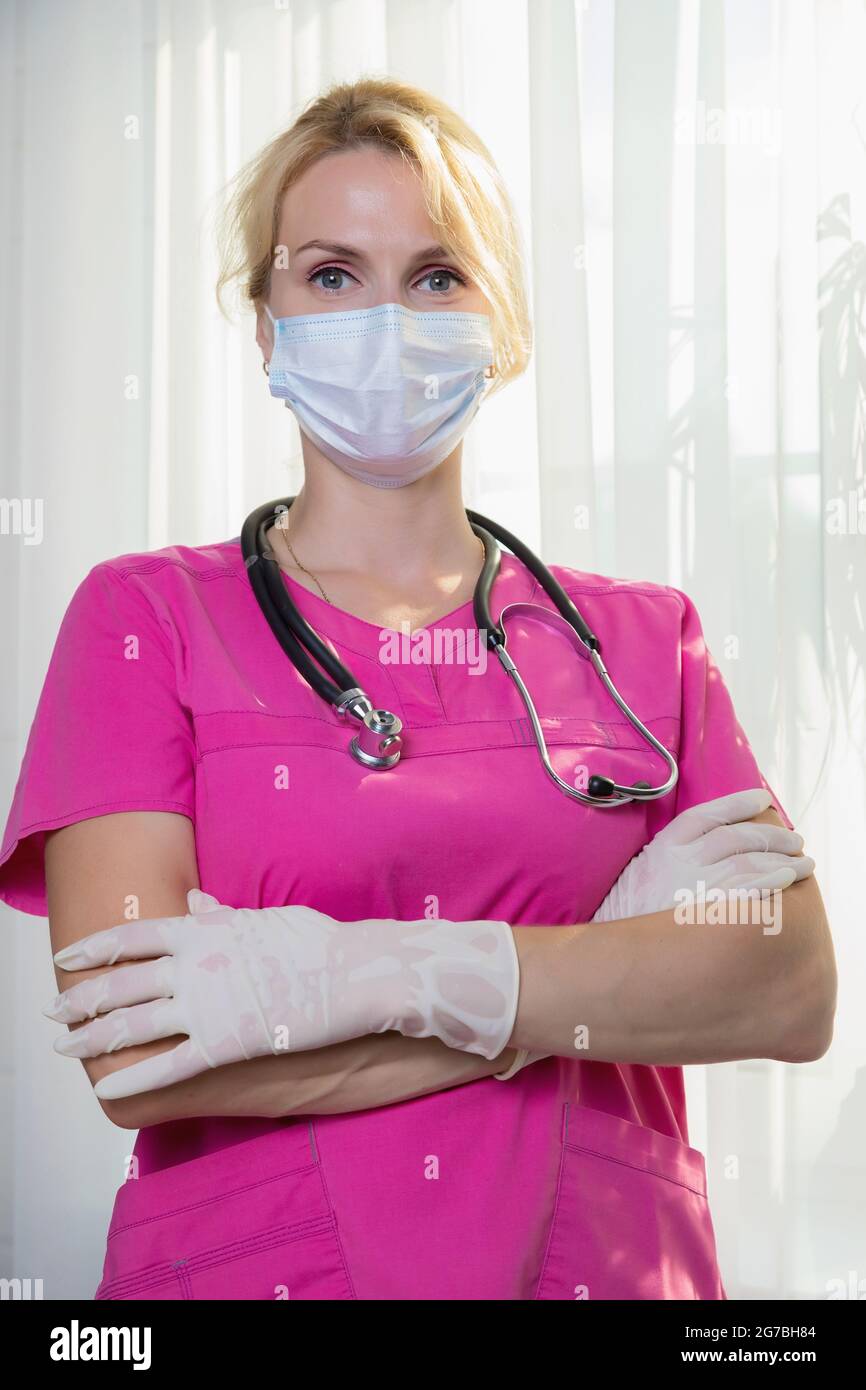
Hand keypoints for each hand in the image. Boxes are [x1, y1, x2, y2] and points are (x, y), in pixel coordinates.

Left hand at [42, 892, 519, 1099]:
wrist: (357, 973)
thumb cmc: (320, 943)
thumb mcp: (266, 917)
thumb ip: (224, 913)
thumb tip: (194, 898)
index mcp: (204, 928)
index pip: (132, 936)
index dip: (93, 948)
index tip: (66, 956)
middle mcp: (195, 963)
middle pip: (120, 981)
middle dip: (79, 998)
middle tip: (53, 1011)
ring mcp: (207, 1004)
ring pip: (132, 1023)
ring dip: (91, 1037)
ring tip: (64, 1047)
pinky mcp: (225, 1043)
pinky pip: (168, 1064)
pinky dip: (134, 1076)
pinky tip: (108, 1087)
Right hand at [592, 787, 813, 922]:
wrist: (614, 959)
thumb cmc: (630, 919)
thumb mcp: (641, 876)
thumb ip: (670, 858)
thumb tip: (711, 847)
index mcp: (662, 848)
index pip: (706, 814)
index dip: (737, 803)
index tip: (761, 799)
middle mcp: (679, 862)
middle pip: (735, 836)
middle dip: (771, 834)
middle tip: (794, 839)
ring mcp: (693, 887)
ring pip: (747, 861)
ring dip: (781, 857)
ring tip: (804, 861)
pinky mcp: (707, 914)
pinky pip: (750, 890)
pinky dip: (773, 880)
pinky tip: (789, 878)